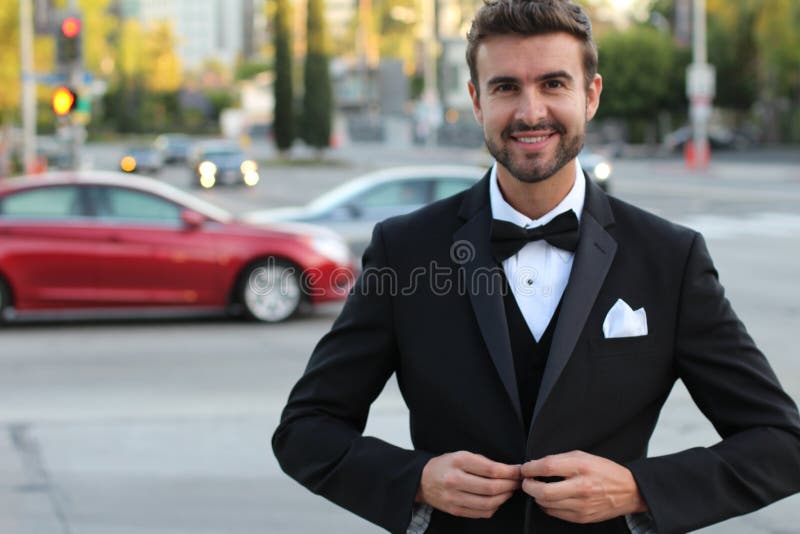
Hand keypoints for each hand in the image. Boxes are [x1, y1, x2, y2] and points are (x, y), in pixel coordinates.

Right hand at [416, 451, 521, 518]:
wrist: (423, 480)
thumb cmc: (445, 465)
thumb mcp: (461, 455)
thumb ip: (483, 462)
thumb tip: (508, 470)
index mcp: (458, 461)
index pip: (491, 470)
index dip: (510, 472)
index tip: (518, 471)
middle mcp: (455, 480)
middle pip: (492, 488)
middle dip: (510, 485)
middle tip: (517, 482)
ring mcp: (454, 497)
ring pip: (489, 503)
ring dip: (504, 497)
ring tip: (509, 491)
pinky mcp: (455, 510)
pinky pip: (482, 512)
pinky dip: (494, 507)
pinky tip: (497, 500)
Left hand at [521, 450, 647, 523]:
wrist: (629, 491)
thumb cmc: (604, 471)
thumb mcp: (583, 456)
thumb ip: (560, 460)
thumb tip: (536, 465)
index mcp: (581, 467)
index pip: (547, 467)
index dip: (530, 468)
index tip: (525, 468)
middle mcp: (581, 487)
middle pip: (543, 491)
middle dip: (528, 486)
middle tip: (527, 481)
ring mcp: (581, 505)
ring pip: (546, 504)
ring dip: (537, 496)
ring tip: (538, 488)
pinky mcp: (582, 517)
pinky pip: (554, 513)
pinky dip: (547, 505)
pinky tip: (550, 498)